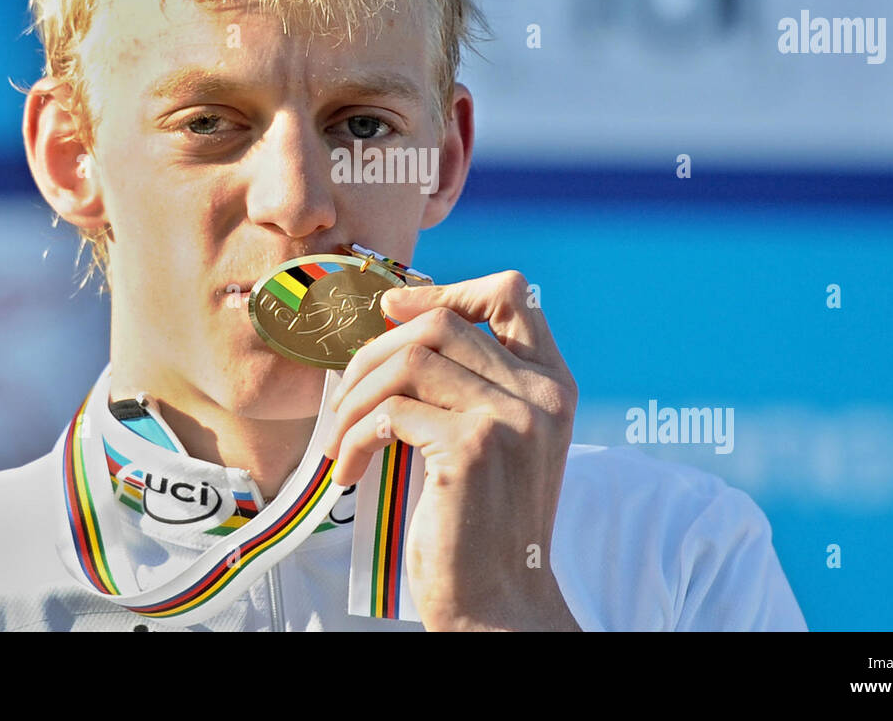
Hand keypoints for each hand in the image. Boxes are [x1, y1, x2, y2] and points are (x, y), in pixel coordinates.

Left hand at [323, 270, 580, 630]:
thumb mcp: (496, 443)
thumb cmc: (481, 526)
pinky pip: (392, 411)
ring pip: (409, 359)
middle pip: (443, 321)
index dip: (446, 289)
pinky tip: (347, 468)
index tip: (394, 310)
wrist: (497, 604)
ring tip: (339, 437)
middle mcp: (541, 395)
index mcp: (552, 386)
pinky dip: (355, 436)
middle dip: (375, 349)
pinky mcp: (473, 448)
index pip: (512, 294)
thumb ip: (471, 386)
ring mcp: (511, 419)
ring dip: (356, 396)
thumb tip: (396, 325)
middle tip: (345, 394)